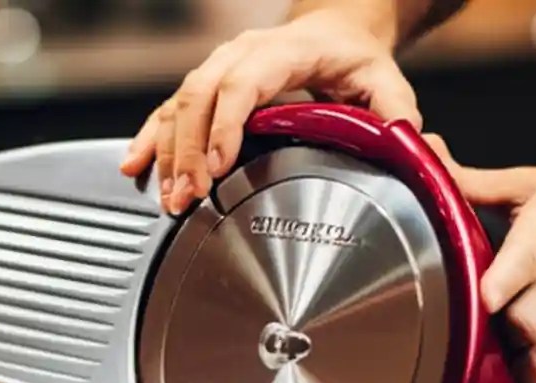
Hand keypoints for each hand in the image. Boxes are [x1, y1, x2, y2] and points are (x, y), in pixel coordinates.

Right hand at [119, 8, 420, 213]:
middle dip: (187, 150)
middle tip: (187, 198)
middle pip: (201, 94)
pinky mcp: (207, 83)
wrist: (336, 31)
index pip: (244, 82)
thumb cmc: (356, 59)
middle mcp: (244, 52)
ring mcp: (220, 65)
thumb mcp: (385, 82)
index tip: (216, 165)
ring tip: (168, 197)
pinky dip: (151, 137)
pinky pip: (171, 107)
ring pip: (180, 102)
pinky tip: (134, 164)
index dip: (225, 124)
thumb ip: (394, 115)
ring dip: (168, 152)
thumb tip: (400, 149)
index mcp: (286, 49)